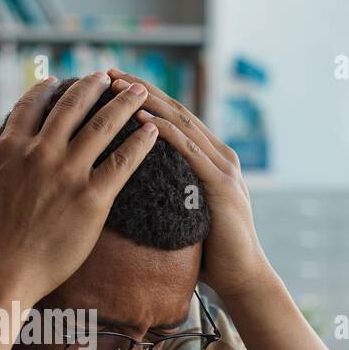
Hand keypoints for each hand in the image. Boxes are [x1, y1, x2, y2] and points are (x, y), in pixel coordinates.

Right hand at [0, 72, 158, 301]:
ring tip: (139, 91)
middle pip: (73, 106)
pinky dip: (140, 142)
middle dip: (93, 85)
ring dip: (124, 103)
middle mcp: (41, 153)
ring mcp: (69, 173)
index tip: (59, 80)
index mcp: (9, 149)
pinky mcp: (93, 198)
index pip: (31, 105)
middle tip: (108, 76)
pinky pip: (123, 161)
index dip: (47, 88)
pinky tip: (153, 130)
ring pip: (103, 125)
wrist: (1, 273)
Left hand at [107, 68, 266, 300]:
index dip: (140, 96)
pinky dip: (165, 133)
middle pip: (174, 111)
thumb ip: (164, 193)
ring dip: (148, 102)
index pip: (170, 117)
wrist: (241, 278)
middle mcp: (218, 154)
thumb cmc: (207, 253)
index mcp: (208, 158)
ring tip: (117, 86)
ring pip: (181, 124)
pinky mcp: (222, 185)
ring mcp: (223, 167)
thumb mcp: (180, 213)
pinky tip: (143, 119)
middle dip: (139, 89)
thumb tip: (125, 190)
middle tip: (107, 71)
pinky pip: (190, 152)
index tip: (108, 83)